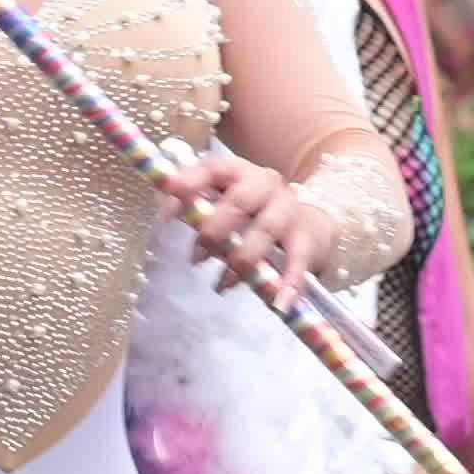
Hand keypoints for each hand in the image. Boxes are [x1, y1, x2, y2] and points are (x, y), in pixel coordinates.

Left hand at [164, 147, 330, 299]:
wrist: (308, 221)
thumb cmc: (251, 212)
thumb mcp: (222, 201)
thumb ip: (194, 205)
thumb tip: (166, 215)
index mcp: (238, 171)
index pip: (212, 170)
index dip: (189, 183)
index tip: (169, 199)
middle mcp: (265, 184)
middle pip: (240, 201)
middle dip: (215, 229)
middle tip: (196, 259)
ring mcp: (288, 209)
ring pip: (266, 230)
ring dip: (241, 259)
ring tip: (222, 284)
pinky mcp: (306, 237)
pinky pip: (298, 260)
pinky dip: (288, 283)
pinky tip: (278, 304)